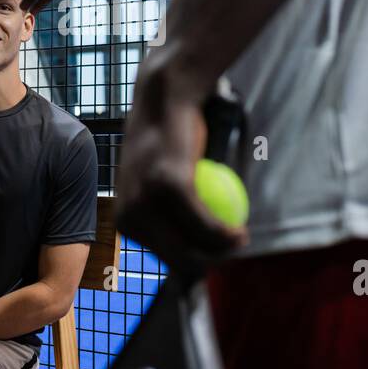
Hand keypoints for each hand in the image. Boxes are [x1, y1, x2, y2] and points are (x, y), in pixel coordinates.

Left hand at [115, 67, 247, 274]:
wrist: (164, 102)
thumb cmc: (166, 144)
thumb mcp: (156, 184)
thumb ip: (164, 216)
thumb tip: (189, 252)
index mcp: (125, 221)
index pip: (166, 259)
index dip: (199, 265)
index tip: (221, 254)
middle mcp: (130, 216)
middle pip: (179, 261)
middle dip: (212, 266)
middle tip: (235, 248)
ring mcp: (148, 202)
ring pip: (194, 247)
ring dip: (224, 251)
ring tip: (242, 238)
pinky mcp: (170, 186)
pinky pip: (205, 222)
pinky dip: (226, 232)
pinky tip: (240, 231)